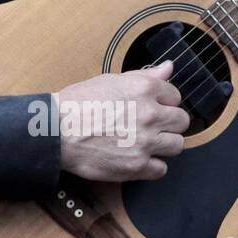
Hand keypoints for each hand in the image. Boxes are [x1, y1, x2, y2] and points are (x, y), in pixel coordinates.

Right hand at [54, 60, 190, 181]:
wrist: (56, 131)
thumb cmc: (78, 104)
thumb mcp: (112, 81)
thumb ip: (145, 76)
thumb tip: (168, 68)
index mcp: (145, 89)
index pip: (175, 96)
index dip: (163, 103)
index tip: (153, 108)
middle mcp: (150, 114)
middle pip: (181, 121)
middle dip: (169, 124)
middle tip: (151, 127)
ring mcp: (145, 142)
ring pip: (176, 145)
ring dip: (164, 145)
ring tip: (145, 143)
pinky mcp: (137, 166)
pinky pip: (161, 169)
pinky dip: (151, 166)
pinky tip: (137, 158)